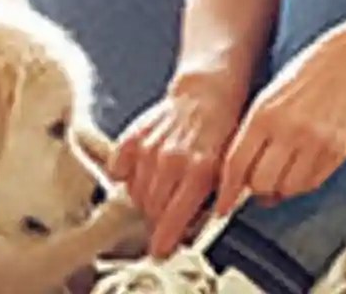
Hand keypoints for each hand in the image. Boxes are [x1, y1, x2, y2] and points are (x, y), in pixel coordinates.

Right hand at [111, 70, 245, 256]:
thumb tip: (197, 230)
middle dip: (158, 219)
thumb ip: (214, 200)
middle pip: (152, 211)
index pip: (173, 218)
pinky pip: (117, 171)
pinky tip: (143, 172)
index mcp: (198, 170)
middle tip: (168, 214)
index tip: (160, 252)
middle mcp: (171, 161)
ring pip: (135, 195)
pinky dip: (127, 177)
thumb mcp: (228, 169)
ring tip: (161, 190)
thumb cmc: (219, 132)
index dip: (165, 241)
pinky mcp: (132, 138)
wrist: (206, 94)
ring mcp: (148, 149)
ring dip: (146, 200)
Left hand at [215, 20, 345, 214]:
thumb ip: (250, 134)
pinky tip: (300, 170)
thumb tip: (236, 174)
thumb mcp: (267, 98)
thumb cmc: (305, 77)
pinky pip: (312, 184)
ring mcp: (316, 143)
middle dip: (254, 190)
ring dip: (279, 190)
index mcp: (264, 114)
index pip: (236, 165)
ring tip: (280, 177)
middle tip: (256, 184)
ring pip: (287, 189)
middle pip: (260, 183)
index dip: (226, 192)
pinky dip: (301, 184)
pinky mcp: (338, 152)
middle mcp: (289, 130)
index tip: (222, 207)